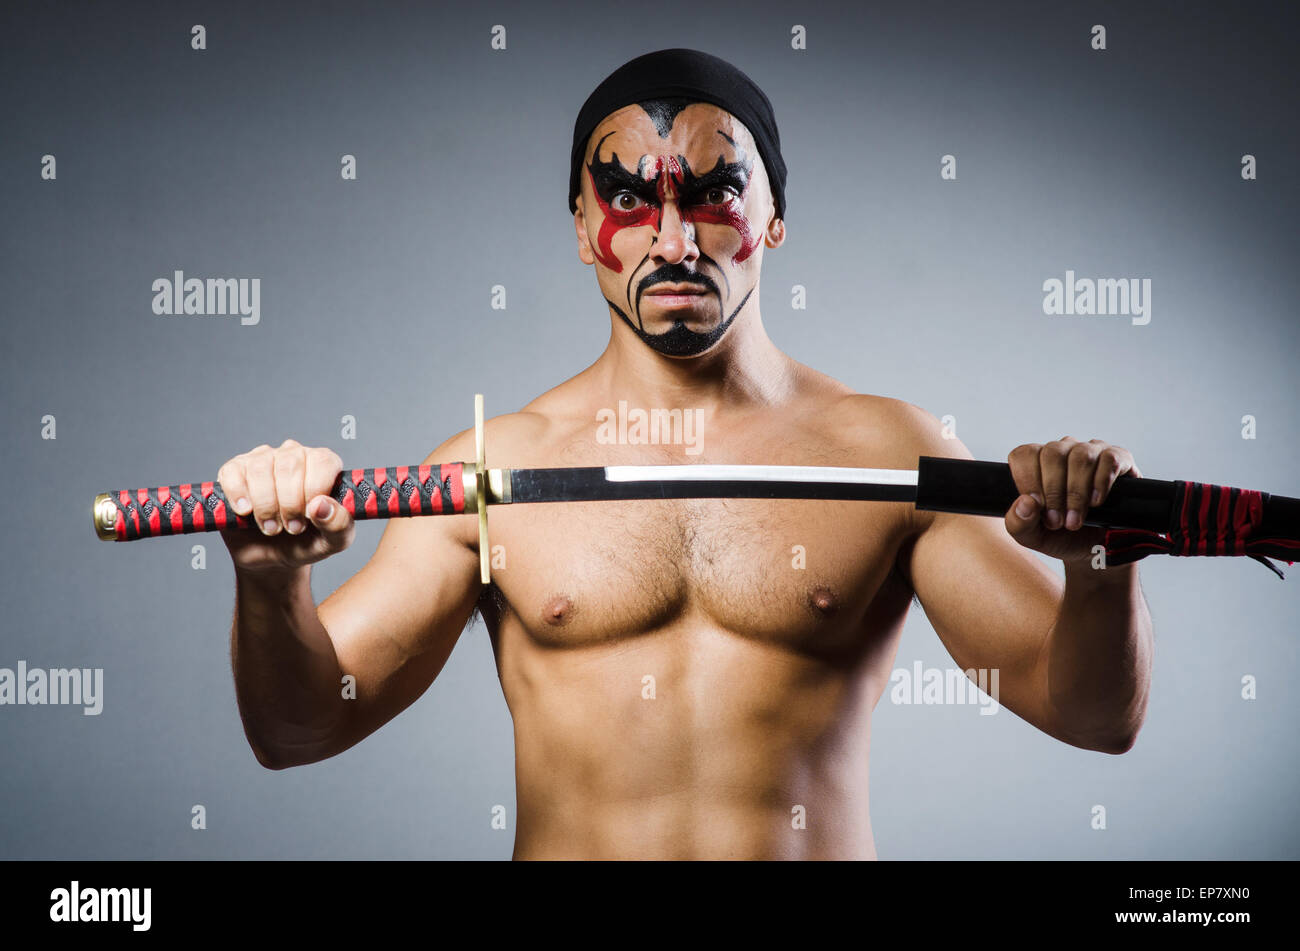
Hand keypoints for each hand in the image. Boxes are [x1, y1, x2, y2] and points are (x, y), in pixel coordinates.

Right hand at [216, 440, 354, 572]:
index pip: (322, 462)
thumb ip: (338, 524)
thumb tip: (321, 505)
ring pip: (261, 469)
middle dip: (290, 504)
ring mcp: (263, 459)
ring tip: (271, 526)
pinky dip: (239, 495)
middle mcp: (294, 455)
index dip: (314, 491)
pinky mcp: (235, 470)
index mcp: (323, 465)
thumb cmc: (305, 542)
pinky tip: (246, 512)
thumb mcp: (332, 541)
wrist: (272, 556)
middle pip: (290, 465)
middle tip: (291, 527)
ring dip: (265, 505)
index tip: (309, 516)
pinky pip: (233, 473)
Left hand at [1003, 437, 1141, 565]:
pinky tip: (1096, 502)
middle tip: (1056, 522)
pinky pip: (1109, 459)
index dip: (1028, 480)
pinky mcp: (1119, 459)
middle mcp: (1063, 451)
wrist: (1098, 549)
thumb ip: (1018, 523)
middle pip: (1053, 453)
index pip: (1025, 454)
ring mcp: (1092, 452)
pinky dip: (1101, 482)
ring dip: (1076, 492)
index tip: (1037, 507)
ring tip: (1076, 520)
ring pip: (1081, 456)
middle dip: (1053, 491)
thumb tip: (1025, 503)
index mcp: (1037, 463)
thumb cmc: (1061, 536)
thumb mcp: (1033, 537)